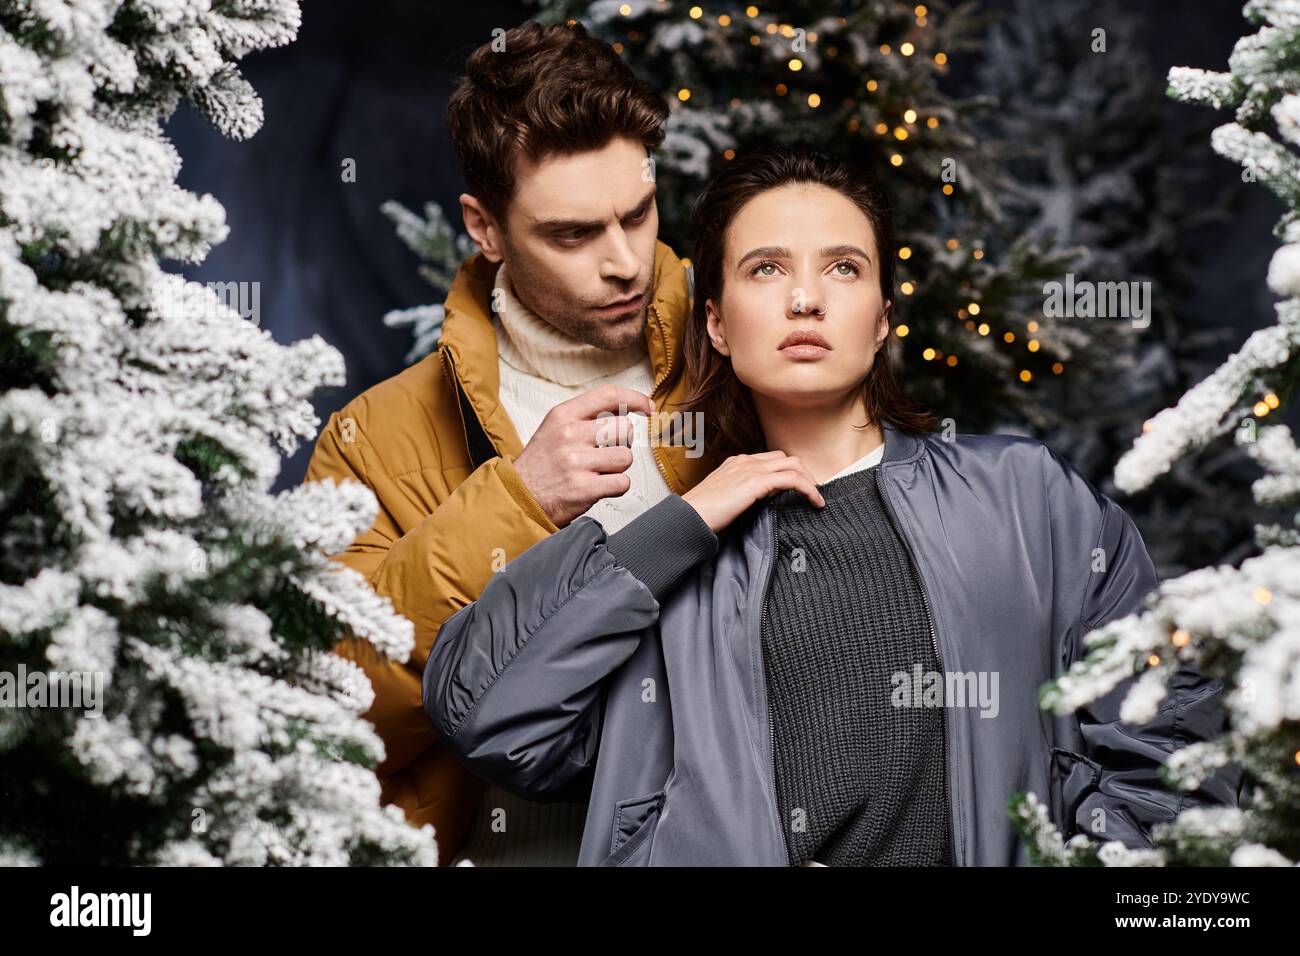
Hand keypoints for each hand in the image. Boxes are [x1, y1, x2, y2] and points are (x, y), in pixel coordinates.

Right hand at [512, 385, 654, 527]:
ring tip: (599, 471)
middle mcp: (570, 435)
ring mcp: (577, 462)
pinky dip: (616, 486)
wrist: (518, 497)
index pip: (609, 395)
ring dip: (618, 467)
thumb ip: (585, 416)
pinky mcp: (584, 488)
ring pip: (626, 457)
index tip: (647, 407)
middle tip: (607, 451)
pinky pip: (622, 482)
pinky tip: (599, 486)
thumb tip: (623, 409)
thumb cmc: (541, 464)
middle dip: (622, 442)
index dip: (635, 399)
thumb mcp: (554, 427)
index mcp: (563, 415)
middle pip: (624, 428)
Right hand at [681, 451, 824, 533]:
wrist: (688, 517)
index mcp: (736, 463)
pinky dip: (809, 489)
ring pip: (793, 465)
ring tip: (816, 498)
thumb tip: (756, 502)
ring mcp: (751, 469)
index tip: (798, 489)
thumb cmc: (701, 514)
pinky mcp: (756, 482)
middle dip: (803, 474)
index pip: (771, 459)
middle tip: (811, 493)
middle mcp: (745, 461)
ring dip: (809, 481)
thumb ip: (739, 494)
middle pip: (785, 458)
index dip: (788, 472)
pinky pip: (793, 480)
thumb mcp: (722, 498)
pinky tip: (815, 502)